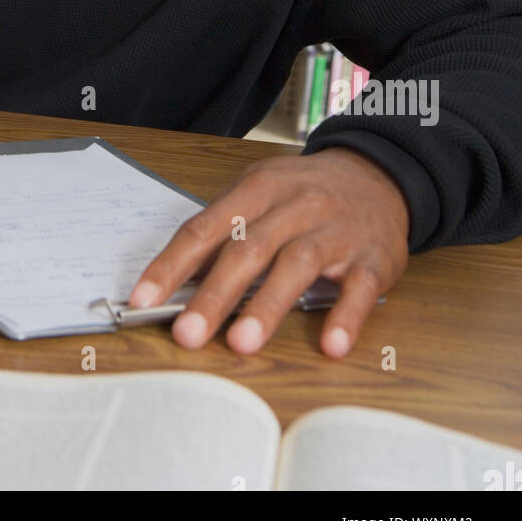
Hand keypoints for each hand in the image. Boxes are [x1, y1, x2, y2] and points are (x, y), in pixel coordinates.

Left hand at [128, 148, 409, 356]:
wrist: (379, 175)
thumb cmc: (306, 191)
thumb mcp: (262, 192)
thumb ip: (226, 230)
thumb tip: (180, 279)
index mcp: (259, 188)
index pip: (206, 227)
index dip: (173, 265)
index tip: (143, 298)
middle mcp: (296, 205)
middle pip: (249, 248)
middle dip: (215, 294)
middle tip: (187, 334)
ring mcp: (336, 230)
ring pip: (298, 264)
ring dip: (268, 305)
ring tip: (241, 343)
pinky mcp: (373, 257)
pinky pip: (360, 288)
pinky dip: (346, 316)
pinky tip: (331, 345)